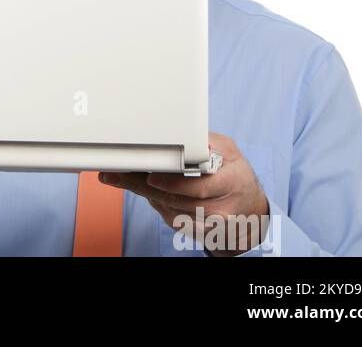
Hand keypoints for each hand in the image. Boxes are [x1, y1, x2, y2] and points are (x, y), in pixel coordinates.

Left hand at [99, 133, 269, 255]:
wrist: (247, 210)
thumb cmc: (235, 175)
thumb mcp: (229, 152)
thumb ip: (207, 142)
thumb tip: (182, 132)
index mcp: (229, 183)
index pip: (198, 187)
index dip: (173, 183)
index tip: (151, 177)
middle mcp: (218, 208)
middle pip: (173, 199)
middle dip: (141, 184)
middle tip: (114, 173)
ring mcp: (204, 223)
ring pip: (164, 206)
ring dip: (140, 190)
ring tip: (117, 175)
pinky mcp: (192, 229)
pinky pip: (165, 213)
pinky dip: (151, 198)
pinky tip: (138, 186)